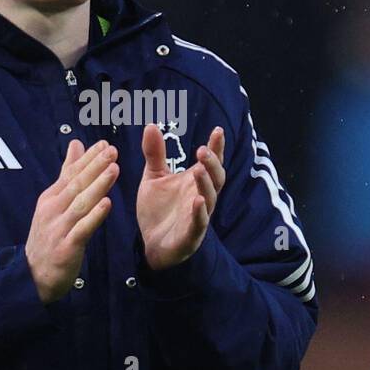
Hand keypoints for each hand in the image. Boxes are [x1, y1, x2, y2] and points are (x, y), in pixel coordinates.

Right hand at [25, 139, 118, 303]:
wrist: (32, 275)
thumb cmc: (48, 237)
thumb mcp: (53, 203)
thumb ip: (66, 174)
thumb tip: (76, 144)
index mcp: (51, 198)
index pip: (71, 173)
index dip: (88, 158)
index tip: (105, 144)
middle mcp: (53, 210)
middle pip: (76, 185)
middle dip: (95, 166)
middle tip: (112, 150)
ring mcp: (59, 228)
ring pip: (80, 203)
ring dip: (97, 186)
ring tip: (114, 170)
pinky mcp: (66, 247)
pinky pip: (82, 229)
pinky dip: (94, 216)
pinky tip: (107, 204)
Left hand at [136, 123, 225, 270]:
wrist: (151, 244)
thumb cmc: (159, 210)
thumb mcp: (154, 177)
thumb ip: (155, 154)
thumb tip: (151, 125)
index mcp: (195, 182)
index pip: (211, 162)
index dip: (216, 147)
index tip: (217, 130)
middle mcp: (201, 197)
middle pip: (216, 178)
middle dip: (212, 164)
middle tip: (202, 150)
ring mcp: (198, 216)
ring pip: (209, 199)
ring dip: (205, 183)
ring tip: (199, 169)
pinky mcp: (190, 235)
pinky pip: (198, 223)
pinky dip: (199, 213)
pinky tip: (197, 201)